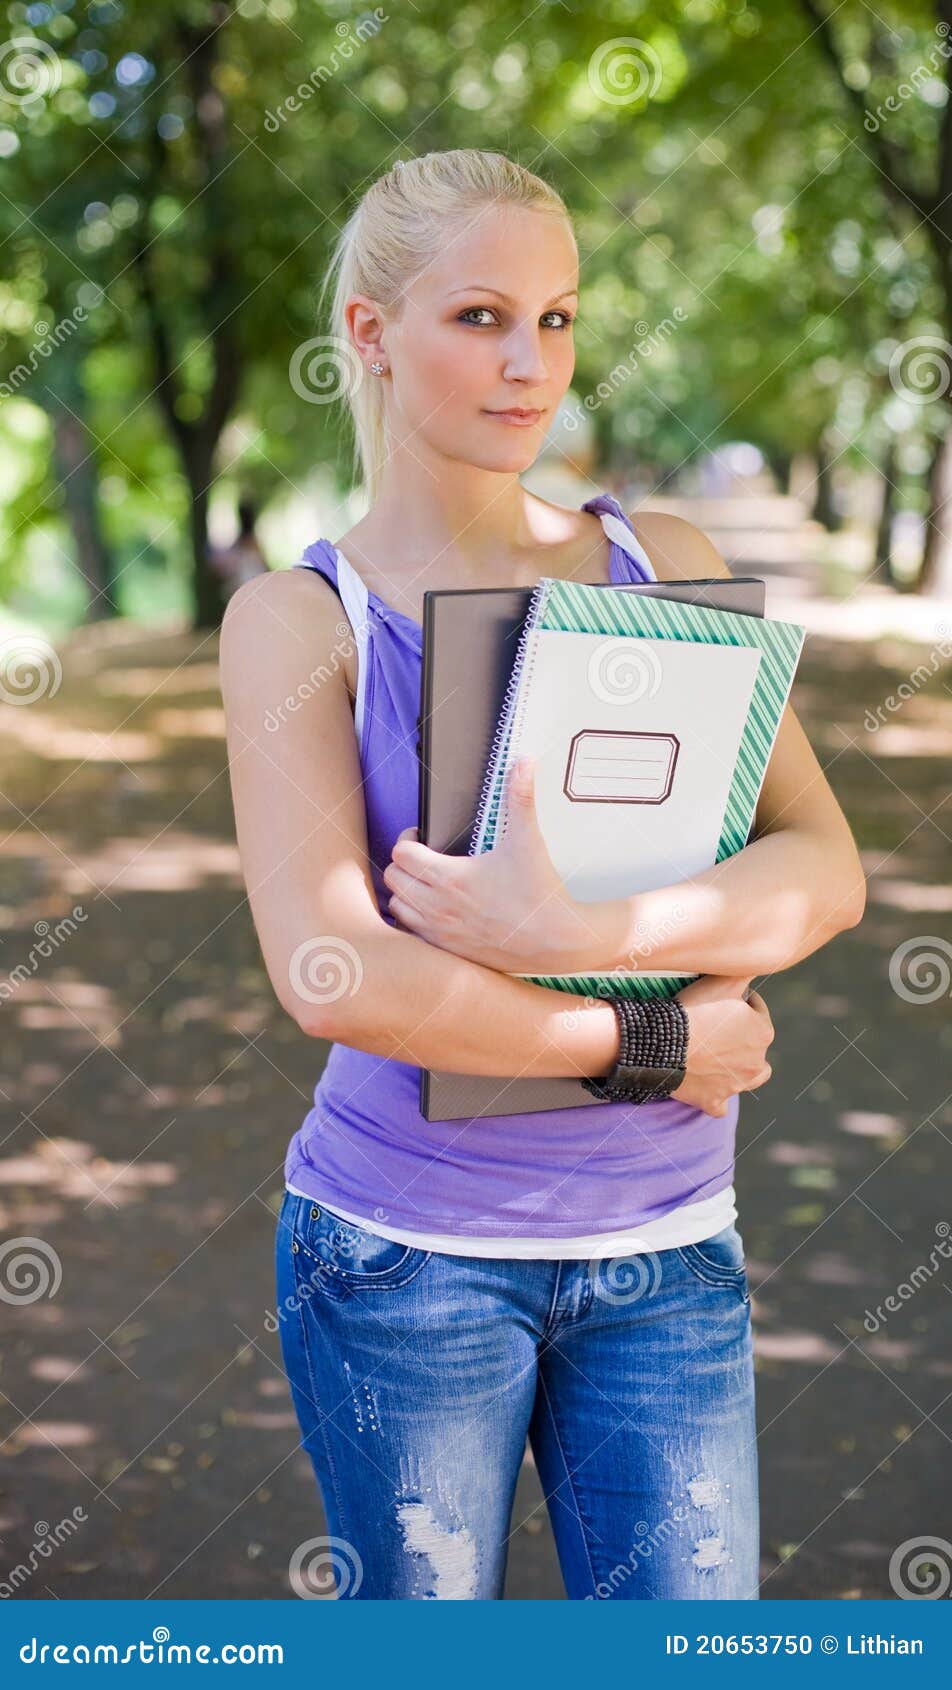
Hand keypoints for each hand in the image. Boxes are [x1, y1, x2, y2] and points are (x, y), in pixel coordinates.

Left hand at [383, 757, 598, 972]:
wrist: (557, 941)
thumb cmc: (540, 894)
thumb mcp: (528, 841)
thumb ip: (521, 798)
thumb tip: (523, 763)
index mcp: (450, 877)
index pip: (401, 853)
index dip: (407, 839)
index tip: (421, 836)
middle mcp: (438, 907)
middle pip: (393, 879)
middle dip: (403, 864)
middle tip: (422, 857)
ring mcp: (441, 932)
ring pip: (398, 908)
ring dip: (406, 892)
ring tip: (425, 882)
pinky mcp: (449, 951)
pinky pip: (413, 935)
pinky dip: (416, 920)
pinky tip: (436, 910)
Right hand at [669, 974, 774, 1117]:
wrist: (665, 1043)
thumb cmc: (695, 1009)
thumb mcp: (725, 979)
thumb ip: (747, 969)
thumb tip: (758, 960)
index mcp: (763, 1032)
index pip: (756, 1011)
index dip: (740, 1001)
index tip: (722, 998)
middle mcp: (757, 1062)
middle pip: (754, 1045)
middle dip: (742, 1035)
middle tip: (717, 1025)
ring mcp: (735, 1085)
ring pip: (749, 1079)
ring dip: (741, 1070)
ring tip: (723, 1059)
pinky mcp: (713, 1101)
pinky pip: (719, 1104)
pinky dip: (715, 1097)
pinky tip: (707, 1088)